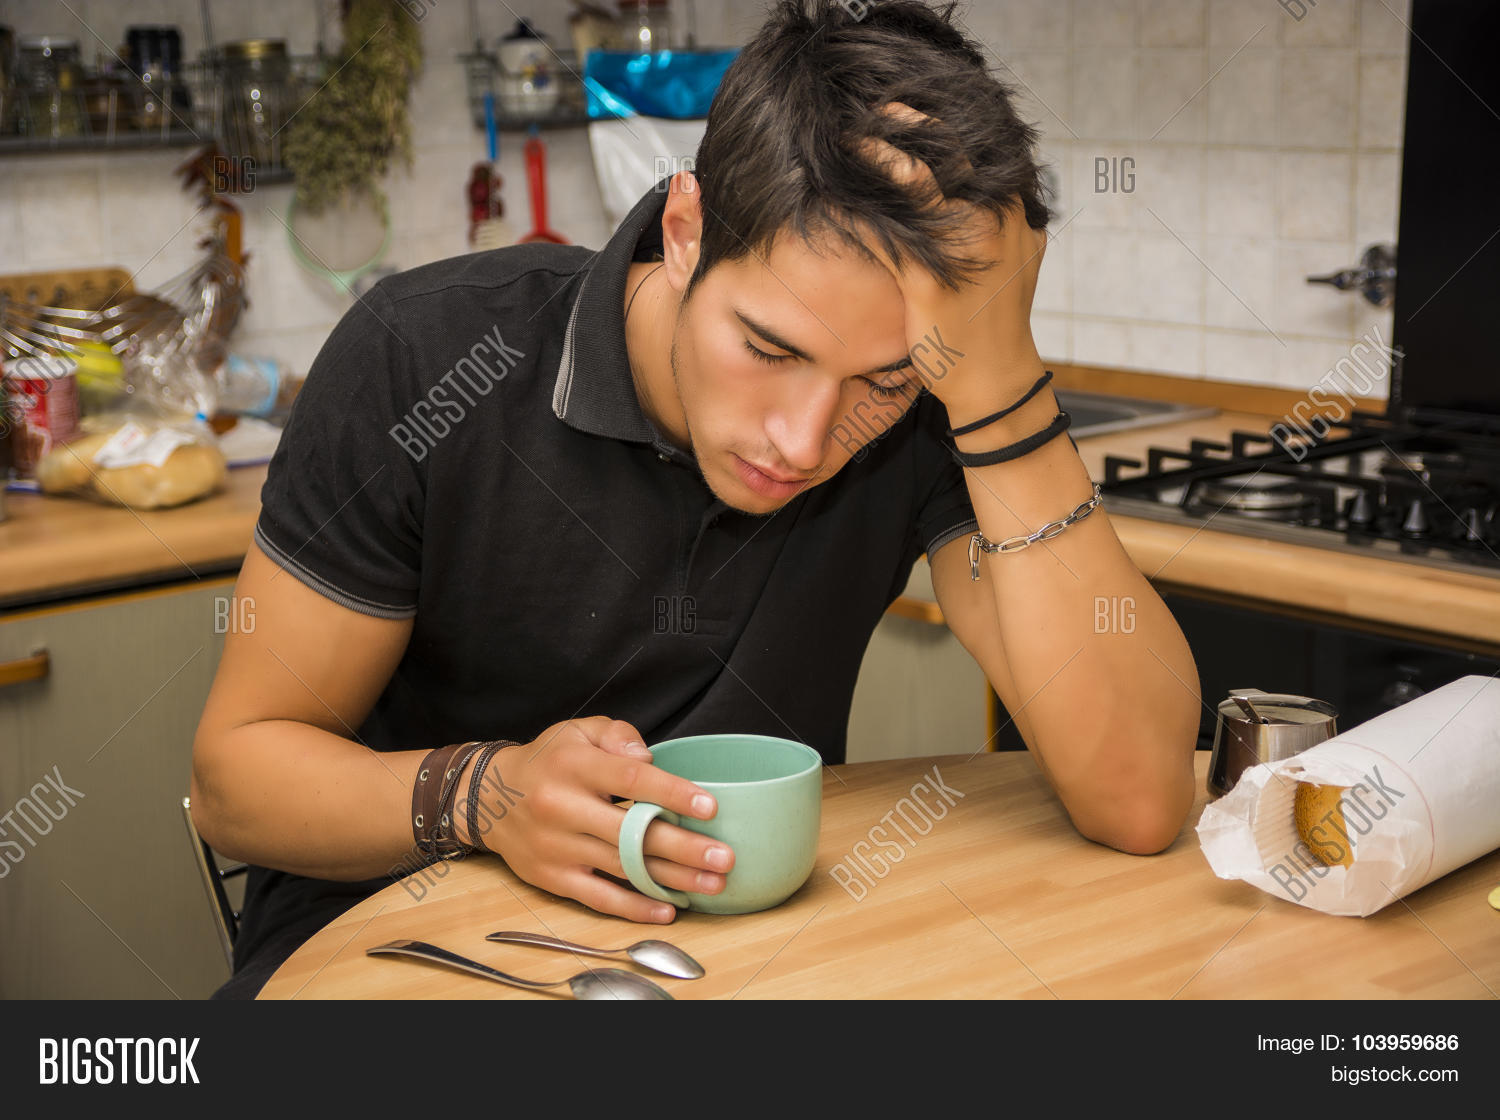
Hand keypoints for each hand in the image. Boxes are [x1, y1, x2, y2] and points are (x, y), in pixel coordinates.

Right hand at [455, 717, 733, 922]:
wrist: (488, 797)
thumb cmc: (547, 761)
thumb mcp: (578, 731)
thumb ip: (617, 735)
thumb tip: (648, 757)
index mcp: (573, 766)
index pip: (629, 780)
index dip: (672, 793)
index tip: (709, 806)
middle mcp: (562, 808)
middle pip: (631, 832)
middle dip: (683, 847)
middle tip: (725, 857)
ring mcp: (556, 847)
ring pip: (622, 868)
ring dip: (672, 880)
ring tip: (712, 883)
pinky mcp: (552, 877)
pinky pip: (599, 898)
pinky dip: (635, 907)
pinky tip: (668, 907)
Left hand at [858, 102, 1048, 420]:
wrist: (995, 379)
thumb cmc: (996, 321)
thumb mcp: (1019, 258)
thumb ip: (1008, 220)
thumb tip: (996, 192)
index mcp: (1015, 211)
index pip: (981, 146)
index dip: (942, 122)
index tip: (909, 108)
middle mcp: (995, 221)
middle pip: (951, 151)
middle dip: (909, 123)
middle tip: (876, 108)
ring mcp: (964, 248)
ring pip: (917, 182)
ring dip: (879, 155)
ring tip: (850, 138)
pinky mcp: (930, 280)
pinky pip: (888, 232)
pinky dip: (861, 210)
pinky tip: (837, 195)